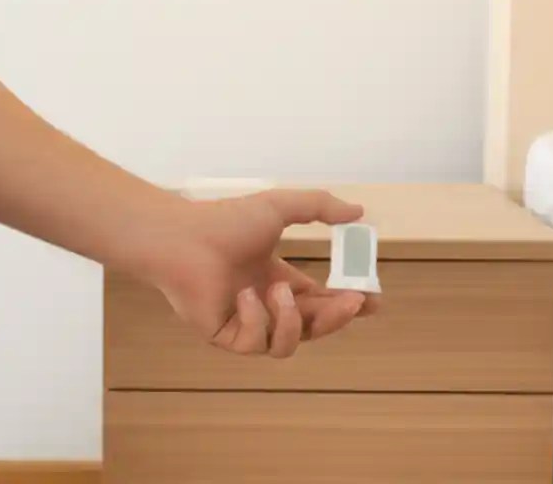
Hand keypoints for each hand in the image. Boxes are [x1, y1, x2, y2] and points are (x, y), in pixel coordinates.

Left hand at [147, 189, 380, 357]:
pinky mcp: (225, 337)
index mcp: (276, 281)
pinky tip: (242, 296)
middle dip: (337, 317)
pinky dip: (256, 320)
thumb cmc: (224, 220)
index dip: (346, 304)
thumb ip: (320, 207)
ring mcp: (244, 324)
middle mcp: (263, 305)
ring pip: (287, 344)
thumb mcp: (280, 207)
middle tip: (354, 302)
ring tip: (278, 291)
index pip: (319, 301)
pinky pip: (255, 344)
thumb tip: (359, 211)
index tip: (371, 299)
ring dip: (292, 320)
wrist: (180, 237)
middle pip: (312, 326)